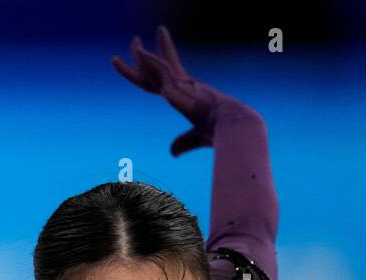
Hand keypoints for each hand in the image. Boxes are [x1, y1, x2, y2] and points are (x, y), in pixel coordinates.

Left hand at [111, 25, 252, 155]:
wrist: (232, 126)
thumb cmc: (219, 133)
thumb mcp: (196, 138)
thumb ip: (183, 143)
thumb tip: (173, 153)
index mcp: (185, 96)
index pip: (162, 82)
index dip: (151, 71)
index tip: (145, 61)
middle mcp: (181, 87)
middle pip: (156, 68)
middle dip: (144, 56)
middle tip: (134, 41)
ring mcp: (180, 85)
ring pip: (155, 66)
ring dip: (142, 54)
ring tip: (133, 41)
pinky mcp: (179, 87)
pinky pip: (162, 70)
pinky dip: (150, 61)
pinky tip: (139, 52)